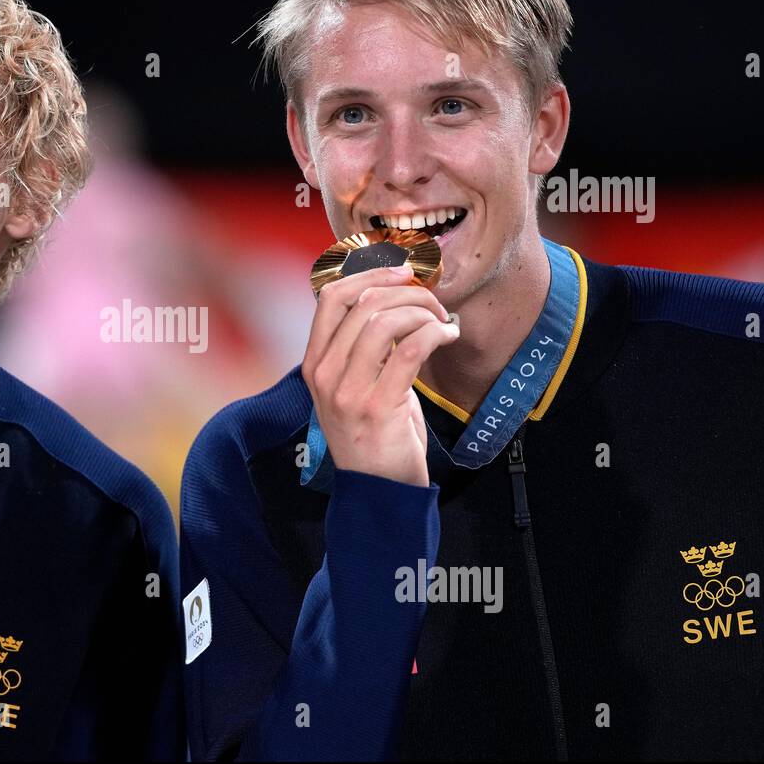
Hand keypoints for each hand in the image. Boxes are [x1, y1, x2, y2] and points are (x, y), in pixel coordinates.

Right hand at [301, 265, 458, 486]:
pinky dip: (436, 332)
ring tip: (442, 322)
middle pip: (363, 303)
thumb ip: (360, 348)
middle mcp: (324, 374)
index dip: (369, 273)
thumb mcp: (353, 387)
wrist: (379, 490)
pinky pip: (411, 348)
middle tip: (434, 302)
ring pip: (385, 321)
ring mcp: (347, 392)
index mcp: (315, 364)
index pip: (330, 297)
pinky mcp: (378, 407)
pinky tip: (449, 336)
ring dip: (423, 312)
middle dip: (407, 293)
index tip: (403, 273)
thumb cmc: (375, 434)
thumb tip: (393, 298)